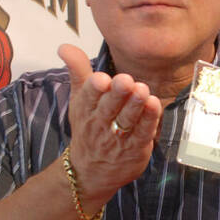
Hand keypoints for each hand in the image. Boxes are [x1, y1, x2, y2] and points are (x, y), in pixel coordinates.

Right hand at [58, 44, 162, 201]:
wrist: (89, 172)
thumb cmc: (88, 129)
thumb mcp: (78, 99)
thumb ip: (77, 71)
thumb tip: (64, 46)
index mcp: (85, 109)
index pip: (88, 97)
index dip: (95, 88)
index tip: (101, 78)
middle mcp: (100, 123)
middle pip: (109, 107)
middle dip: (117, 93)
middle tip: (125, 80)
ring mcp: (118, 137)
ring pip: (127, 119)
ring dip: (135, 105)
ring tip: (142, 90)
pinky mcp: (135, 148)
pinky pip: (143, 132)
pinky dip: (149, 120)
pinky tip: (154, 105)